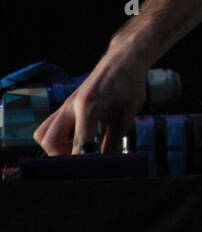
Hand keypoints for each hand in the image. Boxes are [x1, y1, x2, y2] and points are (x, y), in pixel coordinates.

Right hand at [32, 37, 148, 155]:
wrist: (124, 58)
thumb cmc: (129, 83)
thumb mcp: (127, 114)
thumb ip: (114, 140)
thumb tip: (109, 165)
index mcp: (89, 105)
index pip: (80, 144)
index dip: (85, 162)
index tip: (92, 172)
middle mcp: (72, 105)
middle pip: (49, 140)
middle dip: (62, 158)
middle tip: (82, 164)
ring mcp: (66, 104)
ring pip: (43, 132)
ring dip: (55, 147)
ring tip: (76, 152)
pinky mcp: (66, 104)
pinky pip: (50, 125)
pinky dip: (57, 138)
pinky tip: (76, 141)